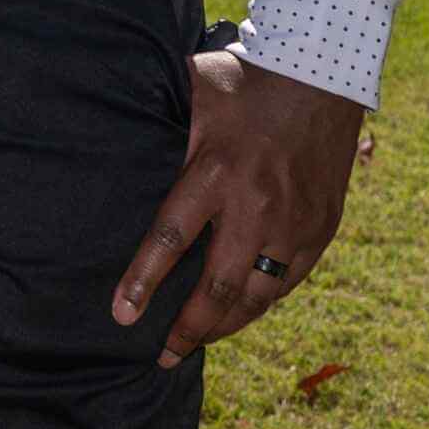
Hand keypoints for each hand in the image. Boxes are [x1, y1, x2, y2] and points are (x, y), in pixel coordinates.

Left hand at [111, 52, 369, 367]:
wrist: (324, 74)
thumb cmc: (247, 82)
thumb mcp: (194, 93)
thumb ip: (158, 117)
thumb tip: (105, 116)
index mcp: (216, 170)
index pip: (172, 238)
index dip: (144, 281)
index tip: (123, 316)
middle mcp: (256, 204)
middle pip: (218, 286)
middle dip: (189, 328)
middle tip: (164, 354)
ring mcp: (294, 221)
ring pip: (258, 295)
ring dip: (226, 326)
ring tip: (198, 343)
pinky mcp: (321, 228)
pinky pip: (288, 282)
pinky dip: (262, 304)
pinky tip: (241, 314)